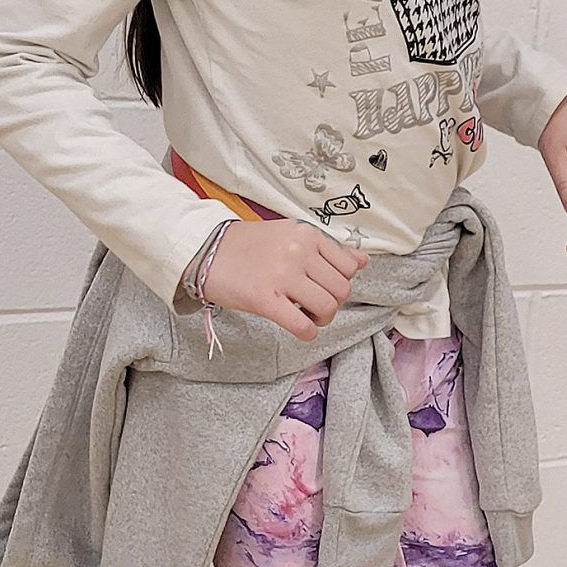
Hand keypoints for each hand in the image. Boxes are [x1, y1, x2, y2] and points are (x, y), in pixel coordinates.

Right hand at [200, 220, 369, 342]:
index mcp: (307, 235)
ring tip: (306, 315)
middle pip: (342, 289)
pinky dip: (308, 332)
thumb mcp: (291, 235)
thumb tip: (362, 261)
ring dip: (322, 318)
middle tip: (314, 304)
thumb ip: (328, 248)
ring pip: (328, 307)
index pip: (349, 266)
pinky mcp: (264, 299)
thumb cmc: (248, 245)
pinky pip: (302, 325)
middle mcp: (298, 252)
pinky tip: (300, 329)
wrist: (204, 250)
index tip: (323, 286)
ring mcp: (282, 276)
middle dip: (333, 303)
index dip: (340, 282)